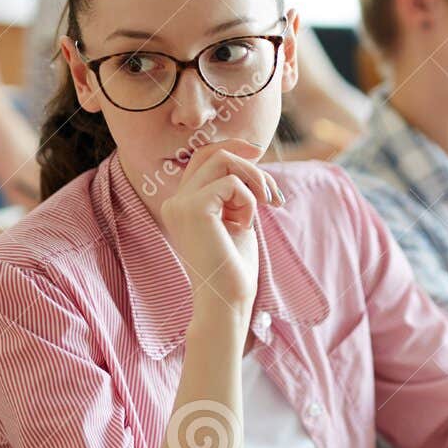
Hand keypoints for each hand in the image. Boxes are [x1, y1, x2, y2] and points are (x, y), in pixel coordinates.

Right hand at [158, 139, 283, 314]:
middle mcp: (175, 200)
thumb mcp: (236, 216)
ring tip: (266, 206)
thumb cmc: (234, 266)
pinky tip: (246, 226)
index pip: (203, 157)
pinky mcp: (193, 208)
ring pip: (223, 160)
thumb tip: (251, 154)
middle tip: (273, 195)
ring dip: (254, 179)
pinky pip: (231, 183)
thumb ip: (235, 189)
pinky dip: (249, 201)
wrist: (227, 300)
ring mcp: (180, 203)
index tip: (260, 153)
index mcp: (182, 203)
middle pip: (213, 153)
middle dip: (250, 165)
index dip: (233, 147)